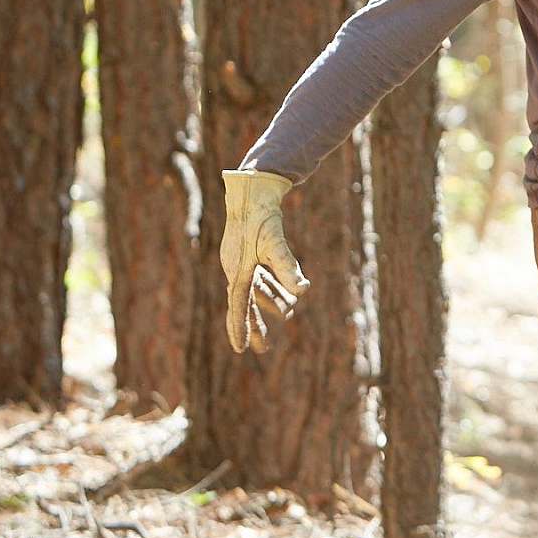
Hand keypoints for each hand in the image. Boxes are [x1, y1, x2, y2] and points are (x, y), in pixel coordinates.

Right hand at [219, 170, 306, 353]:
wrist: (252, 188)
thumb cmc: (263, 215)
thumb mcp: (275, 242)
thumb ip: (287, 267)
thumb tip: (302, 289)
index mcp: (238, 268)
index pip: (238, 304)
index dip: (240, 327)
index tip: (240, 348)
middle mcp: (236, 267)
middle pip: (244, 303)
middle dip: (254, 325)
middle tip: (261, 350)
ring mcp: (240, 260)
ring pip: (254, 290)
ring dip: (270, 302)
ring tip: (286, 314)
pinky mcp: (247, 252)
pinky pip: (258, 277)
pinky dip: (272, 286)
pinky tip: (286, 293)